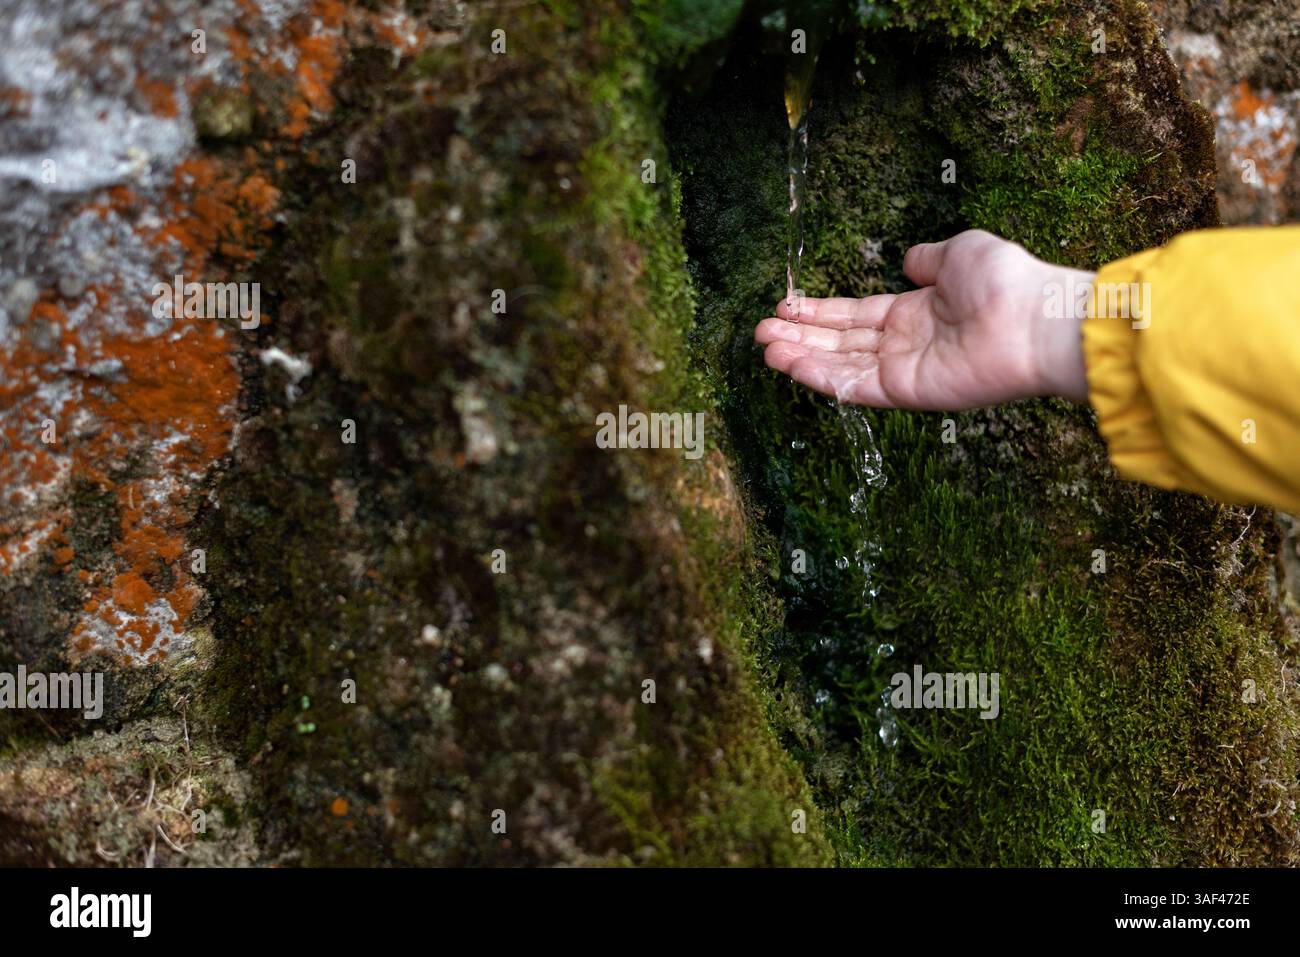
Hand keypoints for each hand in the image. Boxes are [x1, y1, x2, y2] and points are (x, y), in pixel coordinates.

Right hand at [755, 230, 1091, 409]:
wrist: (1035, 320)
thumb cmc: (1008, 281)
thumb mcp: (960, 252)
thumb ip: (928, 259)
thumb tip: (908, 260)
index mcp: (916, 313)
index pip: (855, 316)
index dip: (820, 312)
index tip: (786, 307)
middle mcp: (905, 344)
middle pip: (840, 343)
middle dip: (799, 336)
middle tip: (760, 331)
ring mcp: (904, 370)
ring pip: (839, 365)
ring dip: (800, 357)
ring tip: (764, 348)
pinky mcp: (906, 391)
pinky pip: (854, 386)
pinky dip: (821, 378)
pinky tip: (791, 365)